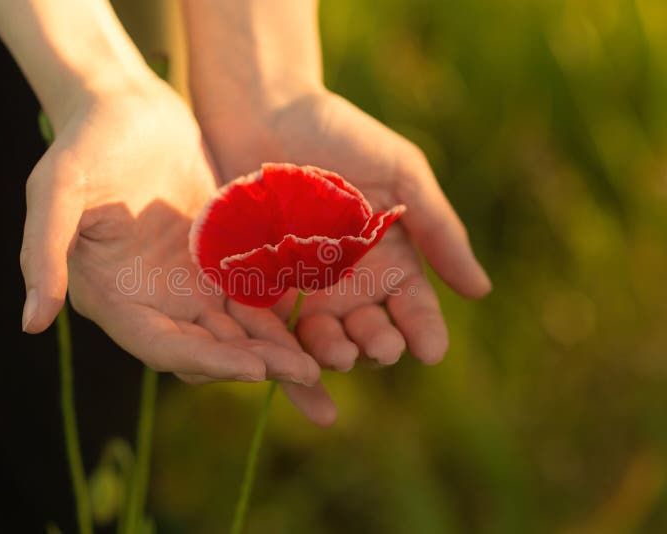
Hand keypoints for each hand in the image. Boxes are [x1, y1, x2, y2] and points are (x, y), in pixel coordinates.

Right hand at [19, 80, 337, 422]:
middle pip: (207, 350)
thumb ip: (43, 252)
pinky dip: (279, 319)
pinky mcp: (217, 263)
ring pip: (236, 334)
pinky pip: (251, 299)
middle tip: (309, 378)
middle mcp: (152, 301)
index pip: (162, 345)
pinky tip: (316, 330)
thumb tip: (31, 322)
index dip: (207, 360)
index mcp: (113, 297)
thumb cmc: (85, 142)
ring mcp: (187, 285)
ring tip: (322, 372)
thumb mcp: (58, 189)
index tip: (255, 368)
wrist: (126, 106)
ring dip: (276, 355)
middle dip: (255, 367)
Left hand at [195, 88, 491, 368]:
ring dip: (333, 353)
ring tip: (341, 355)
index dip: (424, 330)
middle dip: (378, 345)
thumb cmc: (340, 135)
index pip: (413, 306)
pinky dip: (282, 347)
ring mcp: (302, 287)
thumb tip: (481, 291)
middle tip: (380, 348)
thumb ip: (437, 229)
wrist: (264, 109)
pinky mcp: (258, 285)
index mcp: (389, 260)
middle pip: (369, 329)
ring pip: (322, 336)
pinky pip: (271, 326)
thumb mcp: (400, 174)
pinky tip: (290, 360)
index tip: (431, 350)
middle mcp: (349, 283)